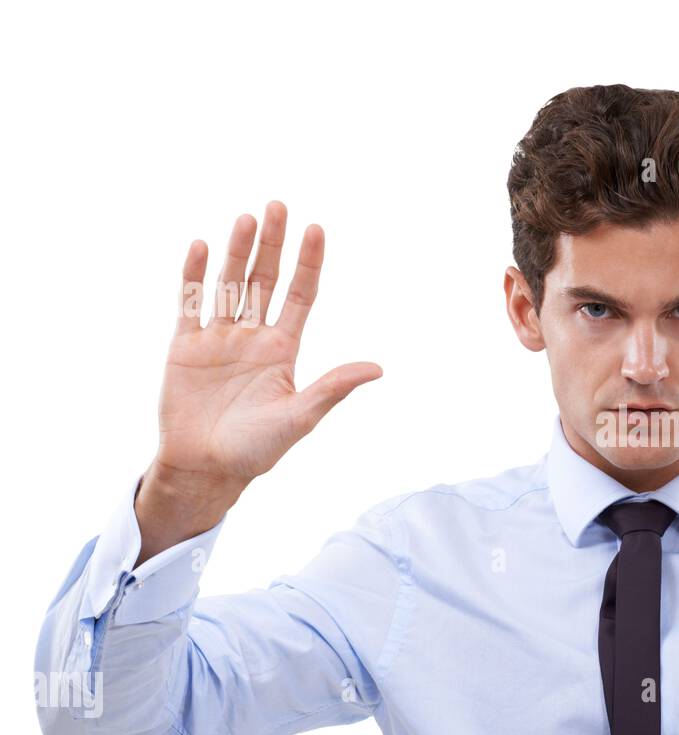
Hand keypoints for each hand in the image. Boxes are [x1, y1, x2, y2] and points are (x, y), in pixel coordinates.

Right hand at [135, 202, 381, 562]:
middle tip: (279, 206)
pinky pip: (189, 303)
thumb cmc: (257, 450)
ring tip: (247, 218)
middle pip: (265, 280)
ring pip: (229, 283)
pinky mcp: (185, 346)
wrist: (206, 468)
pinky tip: (199, 245)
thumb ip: (333, 388)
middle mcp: (253, 336)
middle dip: (273, 245)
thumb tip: (378, 368)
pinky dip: (193, 275)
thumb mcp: (301, 417)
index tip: (317, 229)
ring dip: (237, 251)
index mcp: (284, 349)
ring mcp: (218, 337)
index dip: (308, 263)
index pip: (300, 295)